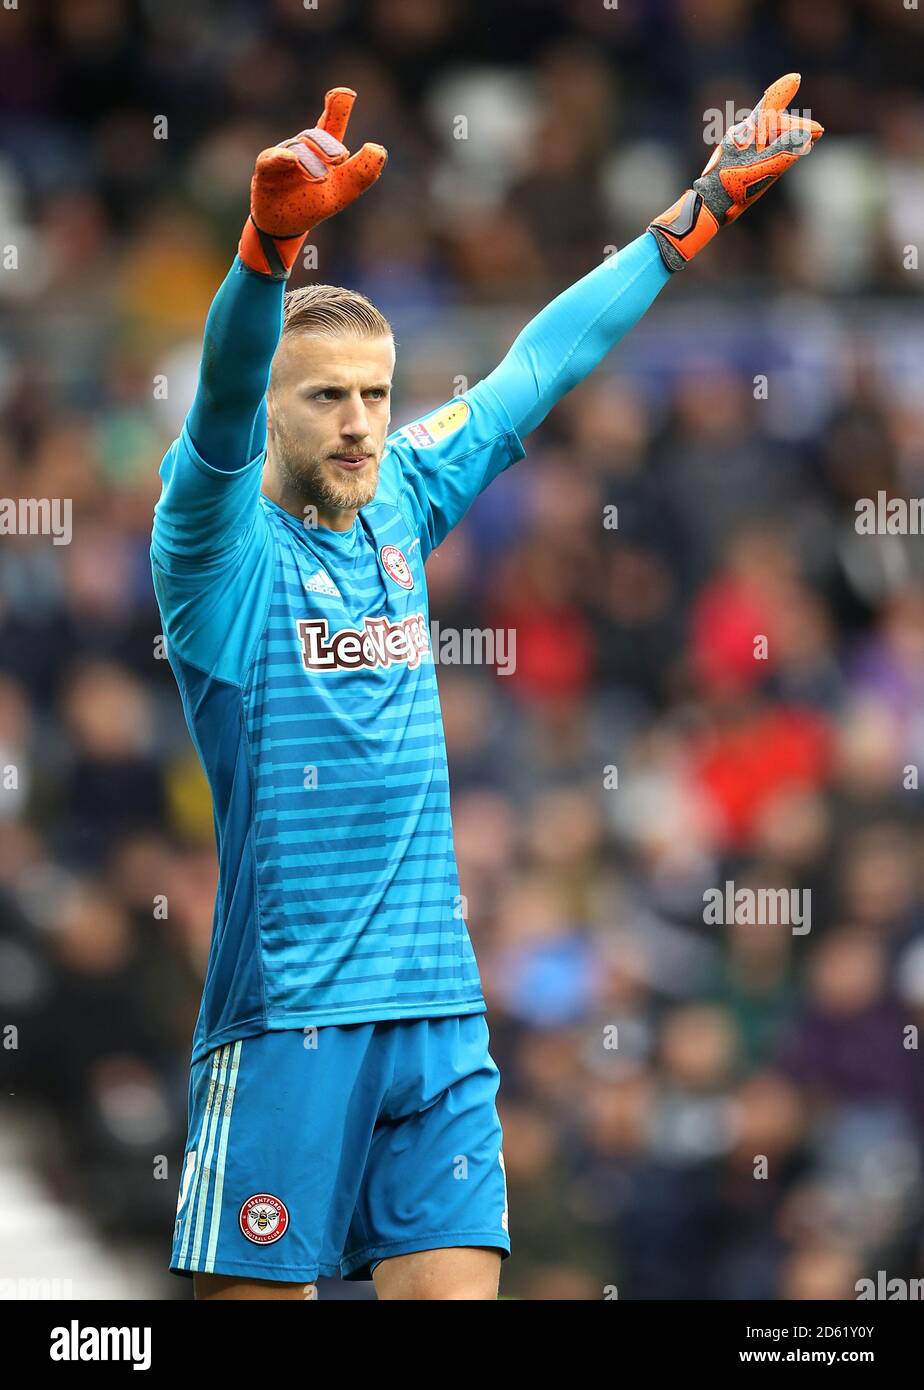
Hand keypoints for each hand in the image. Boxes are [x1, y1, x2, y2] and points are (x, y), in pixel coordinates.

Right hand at [239, 88, 386, 278]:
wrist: (284, 224)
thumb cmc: (313, 201)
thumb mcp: (344, 190)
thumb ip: (362, 172)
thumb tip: (379, 149)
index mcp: (323, 149)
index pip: (331, 123)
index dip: (337, 107)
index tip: (345, 93)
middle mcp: (302, 147)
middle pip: (316, 137)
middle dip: (328, 146)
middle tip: (341, 158)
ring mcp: (283, 157)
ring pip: (298, 151)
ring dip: (311, 162)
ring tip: (322, 178)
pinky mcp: (266, 170)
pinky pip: (271, 159)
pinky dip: (281, 158)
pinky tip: (291, 159)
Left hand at [649, 73, 822, 270]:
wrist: (709, 205)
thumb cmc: (735, 186)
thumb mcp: (766, 167)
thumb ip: (787, 149)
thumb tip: (806, 136)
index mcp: (749, 131)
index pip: (770, 105)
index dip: (783, 91)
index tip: (795, 78)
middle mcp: (742, 133)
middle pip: (774, 123)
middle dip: (796, 128)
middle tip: (818, 133)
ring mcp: (737, 145)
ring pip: (767, 135)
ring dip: (786, 138)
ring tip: (807, 142)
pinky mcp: (734, 158)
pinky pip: (759, 147)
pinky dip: (774, 148)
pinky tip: (783, 154)